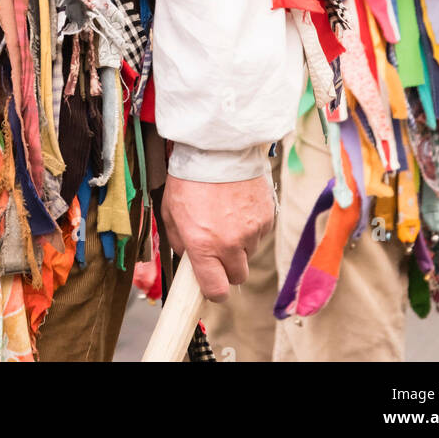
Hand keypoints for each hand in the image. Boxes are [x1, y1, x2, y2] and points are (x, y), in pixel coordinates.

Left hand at [162, 173, 275, 302]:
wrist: (218, 147)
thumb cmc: (190, 177)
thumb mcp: (170, 211)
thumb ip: (179, 241)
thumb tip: (189, 257)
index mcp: (203, 245)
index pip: (216, 289)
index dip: (214, 291)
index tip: (212, 284)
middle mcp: (230, 242)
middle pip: (237, 277)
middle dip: (228, 268)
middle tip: (218, 248)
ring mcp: (252, 230)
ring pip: (249, 253)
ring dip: (239, 244)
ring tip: (226, 217)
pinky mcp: (267, 216)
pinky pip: (260, 234)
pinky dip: (251, 227)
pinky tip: (238, 206)